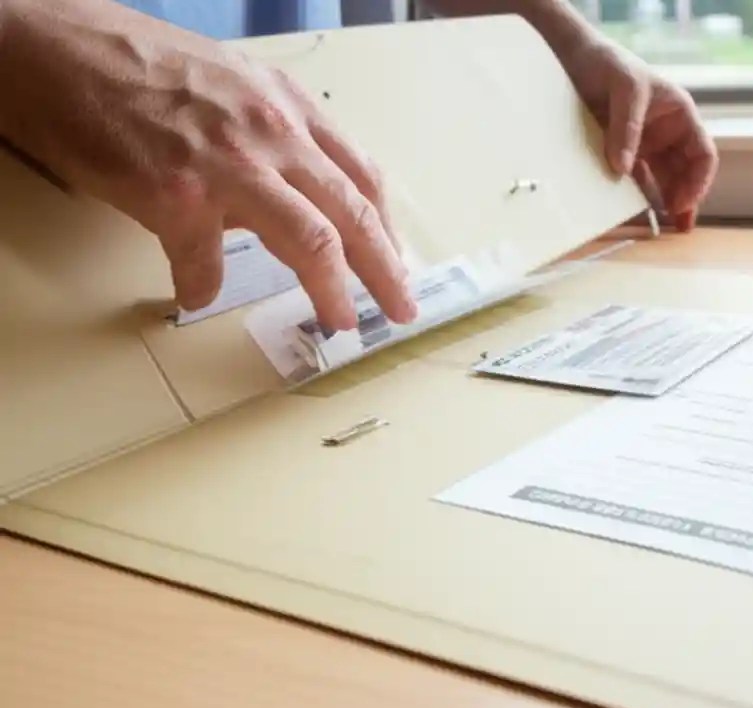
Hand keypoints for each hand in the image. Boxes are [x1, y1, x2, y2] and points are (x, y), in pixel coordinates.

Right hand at [0, 0, 414, 329]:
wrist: (58, 48)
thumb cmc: (139, 66)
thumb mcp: (232, 88)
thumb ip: (270, 143)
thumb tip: (283, 206)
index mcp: (289, 107)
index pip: (362, 178)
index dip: (386, 229)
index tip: (397, 264)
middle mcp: (273, 133)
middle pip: (353, 214)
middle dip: (385, 270)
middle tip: (399, 308)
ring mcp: (229, 164)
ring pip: (310, 241)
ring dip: (331, 290)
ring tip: (340, 320)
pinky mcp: (177, 194)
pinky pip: (205, 264)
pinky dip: (203, 288)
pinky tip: (196, 296)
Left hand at [560, 40, 717, 231]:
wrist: (573, 57)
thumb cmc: (608, 63)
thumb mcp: (624, 89)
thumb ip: (626, 128)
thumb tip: (623, 169)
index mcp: (680, 115)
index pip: (702, 154)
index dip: (699, 180)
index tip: (682, 202)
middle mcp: (668, 132)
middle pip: (686, 173)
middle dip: (685, 199)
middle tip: (677, 225)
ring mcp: (646, 144)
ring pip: (664, 180)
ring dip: (665, 202)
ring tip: (666, 228)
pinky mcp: (623, 152)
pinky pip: (637, 179)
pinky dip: (639, 196)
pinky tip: (639, 212)